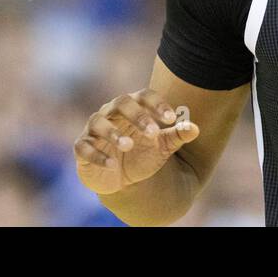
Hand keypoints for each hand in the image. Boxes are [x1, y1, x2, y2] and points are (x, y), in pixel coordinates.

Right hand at [74, 88, 199, 195]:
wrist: (124, 181)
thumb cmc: (143, 155)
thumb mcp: (162, 147)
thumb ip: (177, 136)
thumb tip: (195, 128)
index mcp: (134, 107)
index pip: (144, 95)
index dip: (157, 103)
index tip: (172, 118)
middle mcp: (112, 113)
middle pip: (121, 103)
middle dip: (137, 115)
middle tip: (153, 133)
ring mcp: (94, 130)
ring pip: (98, 122)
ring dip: (113, 133)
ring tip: (129, 145)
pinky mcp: (82, 148)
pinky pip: (84, 147)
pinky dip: (97, 155)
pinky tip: (112, 165)